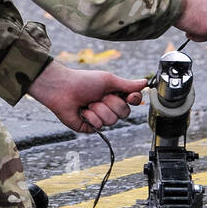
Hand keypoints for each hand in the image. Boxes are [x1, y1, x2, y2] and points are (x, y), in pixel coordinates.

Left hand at [28, 60, 148, 133]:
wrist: (62, 89)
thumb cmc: (83, 81)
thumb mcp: (108, 80)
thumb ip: (127, 84)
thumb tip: (144, 83)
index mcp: (115, 95)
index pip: (133, 101)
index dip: (133, 100)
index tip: (130, 96)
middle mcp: (109, 107)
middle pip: (124, 113)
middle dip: (112, 103)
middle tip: (99, 95)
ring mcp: (99, 118)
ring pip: (112, 120)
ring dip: (99, 109)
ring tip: (88, 102)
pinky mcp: (90, 127)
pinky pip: (98, 126)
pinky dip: (90, 116)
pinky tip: (82, 111)